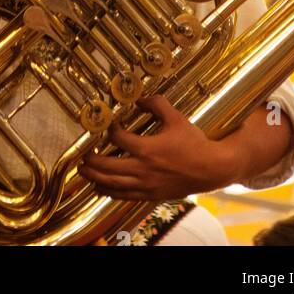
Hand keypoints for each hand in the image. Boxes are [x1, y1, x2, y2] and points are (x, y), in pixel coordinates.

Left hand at [77, 95, 233, 202]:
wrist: (212, 168)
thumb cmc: (194, 143)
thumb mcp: (176, 118)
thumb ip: (156, 104)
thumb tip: (140, 96)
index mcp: (147, 149)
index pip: (119, 139)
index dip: (109, 131)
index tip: (107, 126)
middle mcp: (144, 169)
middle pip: (109, 167)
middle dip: (92, 162)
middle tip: (81, 157)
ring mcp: (147, 185)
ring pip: (114, 185)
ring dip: (96, 179)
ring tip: (84, 173)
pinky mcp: (152, 195)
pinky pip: (126, 196)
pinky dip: (111, 193)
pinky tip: (102, 189)